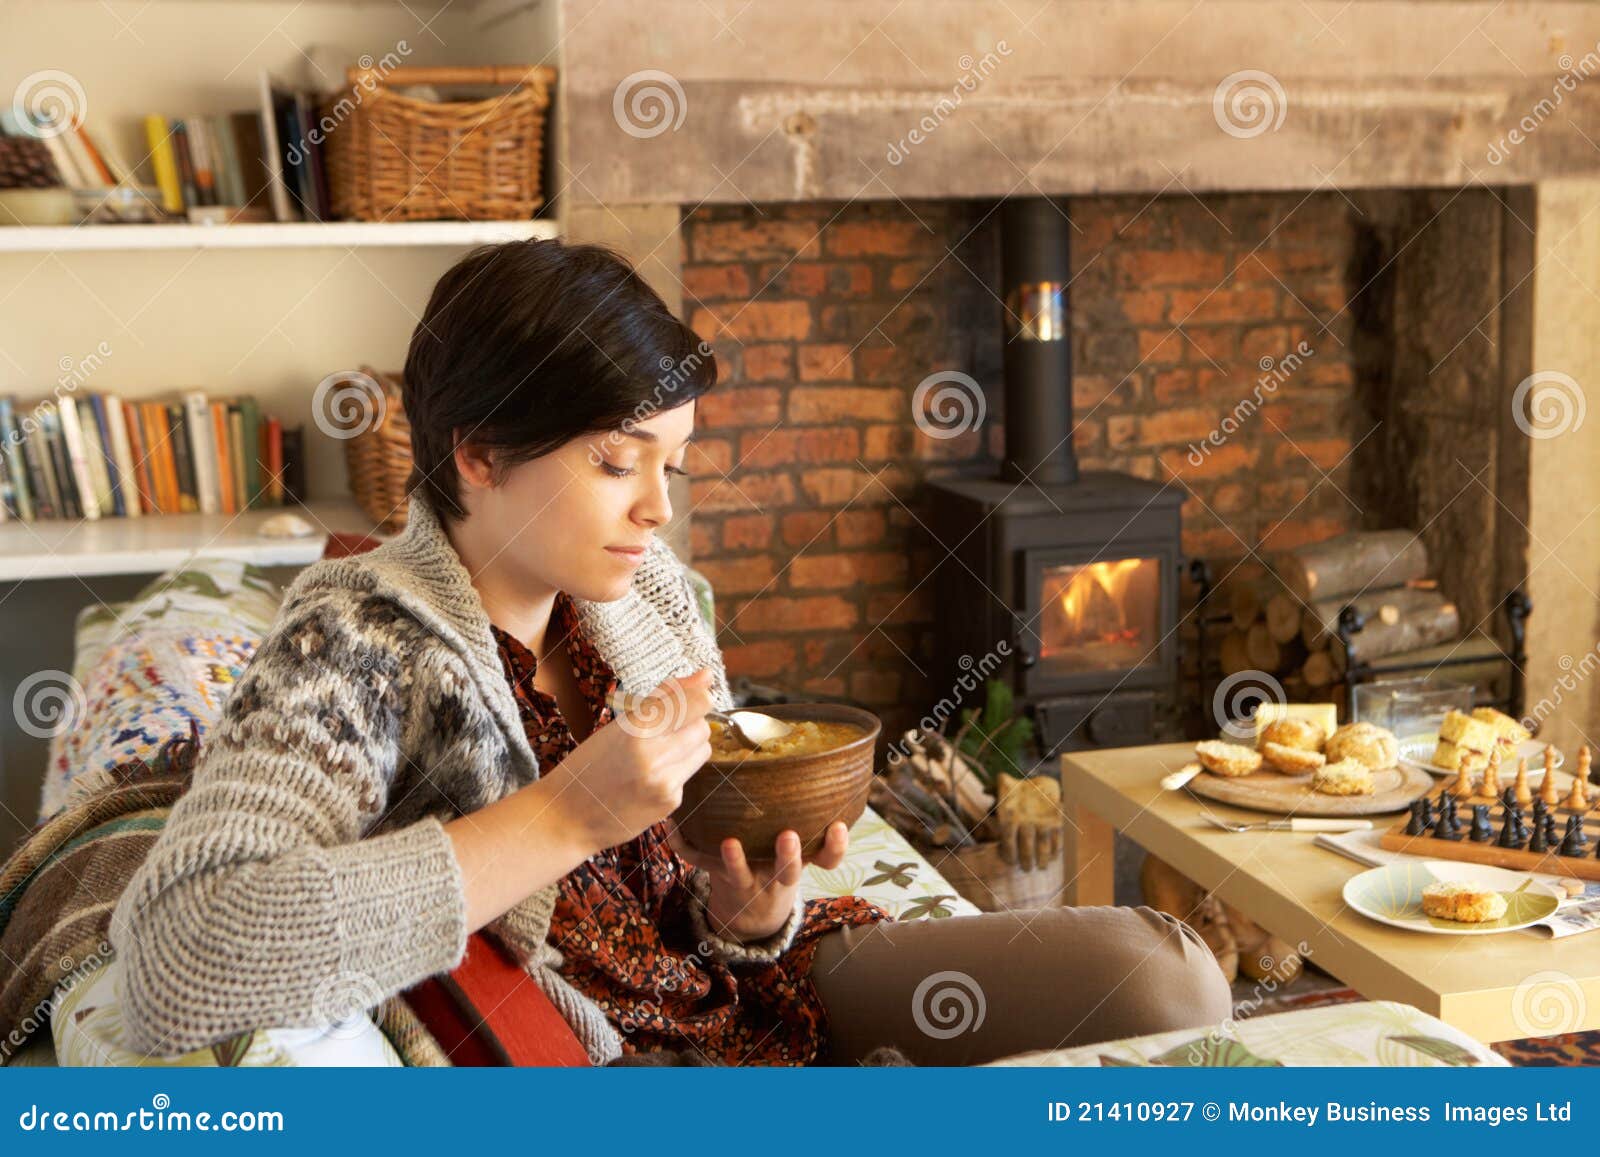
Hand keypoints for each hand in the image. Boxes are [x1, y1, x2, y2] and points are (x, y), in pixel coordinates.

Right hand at [540, 669, 714, 854]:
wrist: (568, 817)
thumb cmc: (588, 765)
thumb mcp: (617, 724)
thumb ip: (663, 698)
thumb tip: (705, 677)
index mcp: (636, 728)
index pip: (696, 703)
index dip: (699, 697)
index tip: (696, 695)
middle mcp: (654, 755)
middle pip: (702, 726)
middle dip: (689, 723)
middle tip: (662, 730)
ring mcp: (665, 782)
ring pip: (703, 750)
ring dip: (688, 746)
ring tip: (657, 753)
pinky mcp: (670, 802)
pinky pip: (689, 774)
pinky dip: (676, 770)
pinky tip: (650, 777)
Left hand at [668, 820, 849, 942]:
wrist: (748, 917)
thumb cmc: (776, 870)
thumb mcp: (798, 859)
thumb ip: (810, 831)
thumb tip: (825, 776)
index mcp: (797, 867)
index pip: (826, 861)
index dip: (836, 847)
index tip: (839, 827)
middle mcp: (773, 878)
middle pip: (786, 872)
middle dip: (789, 855)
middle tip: (788, 836)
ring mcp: (744, 881)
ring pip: (740, 875)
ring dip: (735, 860)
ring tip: (729, 842)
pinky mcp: (716, 876)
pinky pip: (698, 862)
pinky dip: (683, 843)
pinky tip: (672, 825)